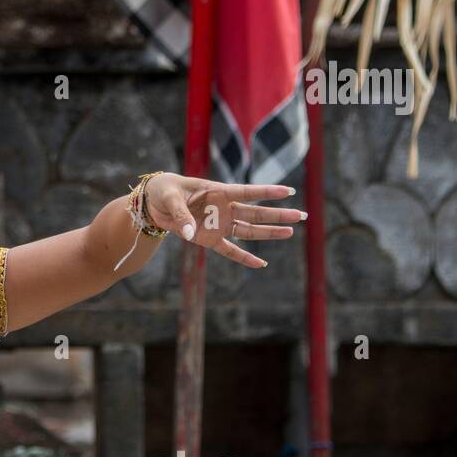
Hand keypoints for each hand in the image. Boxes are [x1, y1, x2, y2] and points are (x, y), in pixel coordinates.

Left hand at [142, 173, 305, 267]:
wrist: (154, 202)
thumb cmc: (166, 192)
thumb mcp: (170, 199)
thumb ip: (181, 215)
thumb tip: (190, 234)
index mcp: (217, 191)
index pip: (246, 192)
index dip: (266, 192)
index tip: (288, 192)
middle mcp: (223, 208)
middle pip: (255, 213)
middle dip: (278, 215)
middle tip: (302, 215)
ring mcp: (218, 224)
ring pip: (248, 231)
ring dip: (268, 233)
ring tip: (290, 233)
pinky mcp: (209, 239)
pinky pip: (230, 251)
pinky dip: (243, 258)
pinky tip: (261, 264)